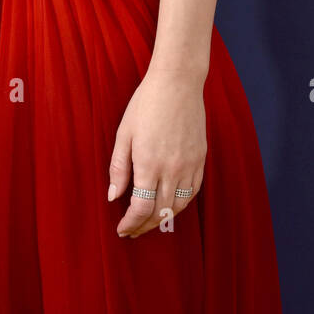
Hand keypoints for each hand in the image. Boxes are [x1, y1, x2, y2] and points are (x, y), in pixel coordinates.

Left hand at [107, 71, 205, 237]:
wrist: (177, 83)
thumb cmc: (145, 103)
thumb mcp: (124, 133)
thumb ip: (119, 167)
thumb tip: (113, 197)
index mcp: (149, 163)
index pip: (141, 207)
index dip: (131, 223)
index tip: (122, 229)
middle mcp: (172, 169)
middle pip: (160, 211)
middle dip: (144, 225)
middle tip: (132, 230)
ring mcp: (189, 165)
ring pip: (178, 205)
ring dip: (163, 219)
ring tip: (149, 222)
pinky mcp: (201, 159)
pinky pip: (193, 192)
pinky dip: (181, 204)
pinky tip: (170, 206)